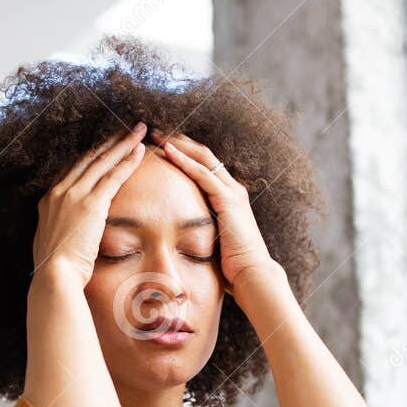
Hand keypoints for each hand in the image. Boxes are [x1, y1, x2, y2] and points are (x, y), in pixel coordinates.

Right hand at [32, 122, 147, 288]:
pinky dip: (128, 161)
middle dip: (108, 142)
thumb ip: (62, 231)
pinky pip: (113, 176)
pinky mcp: (91, 203)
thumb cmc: (56, 270)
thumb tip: (70, 235)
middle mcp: (59, 192)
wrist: (54, 275)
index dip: (91, 156)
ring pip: (102, 161)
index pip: (73, 170)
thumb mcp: (52, 243)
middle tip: (125, 128)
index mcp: (48, 201)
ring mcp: (74, 195)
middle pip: (88, 159)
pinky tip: (140, 151)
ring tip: (138, 130)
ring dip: (122, 144)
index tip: (104, 147)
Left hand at [156, 133, 288, 300]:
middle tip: (156, 132)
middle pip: (202, 155)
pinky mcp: (228, 199)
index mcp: (228, 197)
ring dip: (179, 145)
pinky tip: (168, 151)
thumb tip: (177, 236)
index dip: (182, 154)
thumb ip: (198, 232)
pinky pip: (203, 173)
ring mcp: (232, 192)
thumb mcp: (210, 242)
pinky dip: (184, 160)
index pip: (203, 167)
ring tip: (158, 135)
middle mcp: (232, 189)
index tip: (161, 146)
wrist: (251, 275)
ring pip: (202, 158)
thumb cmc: (230, 266)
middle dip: (179, 141)